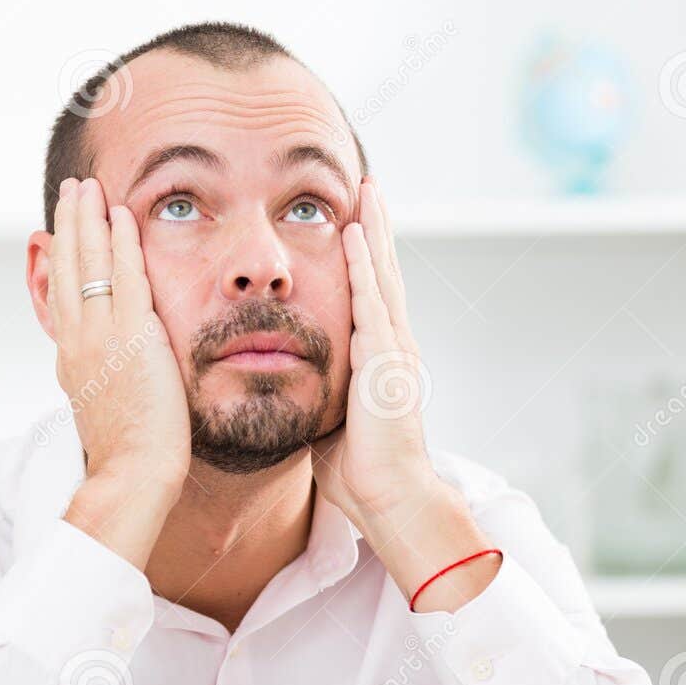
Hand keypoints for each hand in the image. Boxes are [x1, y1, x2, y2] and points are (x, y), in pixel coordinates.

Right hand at [48, 177, 190, 567]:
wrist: (132, 474)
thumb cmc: (128, 458)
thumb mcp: (104, 412)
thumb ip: (103, 383)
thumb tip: (107, 372)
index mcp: (70, 360)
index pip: (60, 296)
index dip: (58, 259)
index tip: (59, 232)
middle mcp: (77, 341)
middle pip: (64, 268)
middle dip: (67, 225)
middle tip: (70, 191)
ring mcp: (100, 335)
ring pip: (87, 263)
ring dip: (88, 219)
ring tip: (88, 187)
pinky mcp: (131, 334)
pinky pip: (124, 274)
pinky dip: (122, 240)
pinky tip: (124, 214)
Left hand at [311, 178, 440, 524]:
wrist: (389, 497)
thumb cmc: (358, 472)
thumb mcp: (330, 421)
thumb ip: (319, 396)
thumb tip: (291, 387)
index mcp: (381, 361)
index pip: (372, 297)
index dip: (366, 258)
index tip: (356, 222)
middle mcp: (394, 347)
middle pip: (384, 274)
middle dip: (377, 229)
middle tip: (369, 187)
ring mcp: (395, 351)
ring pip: (383, 276)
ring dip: (375, 231)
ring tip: (367, 191)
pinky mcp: (386, 360)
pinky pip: (372, 301)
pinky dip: (364, 265)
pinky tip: (355, 233)